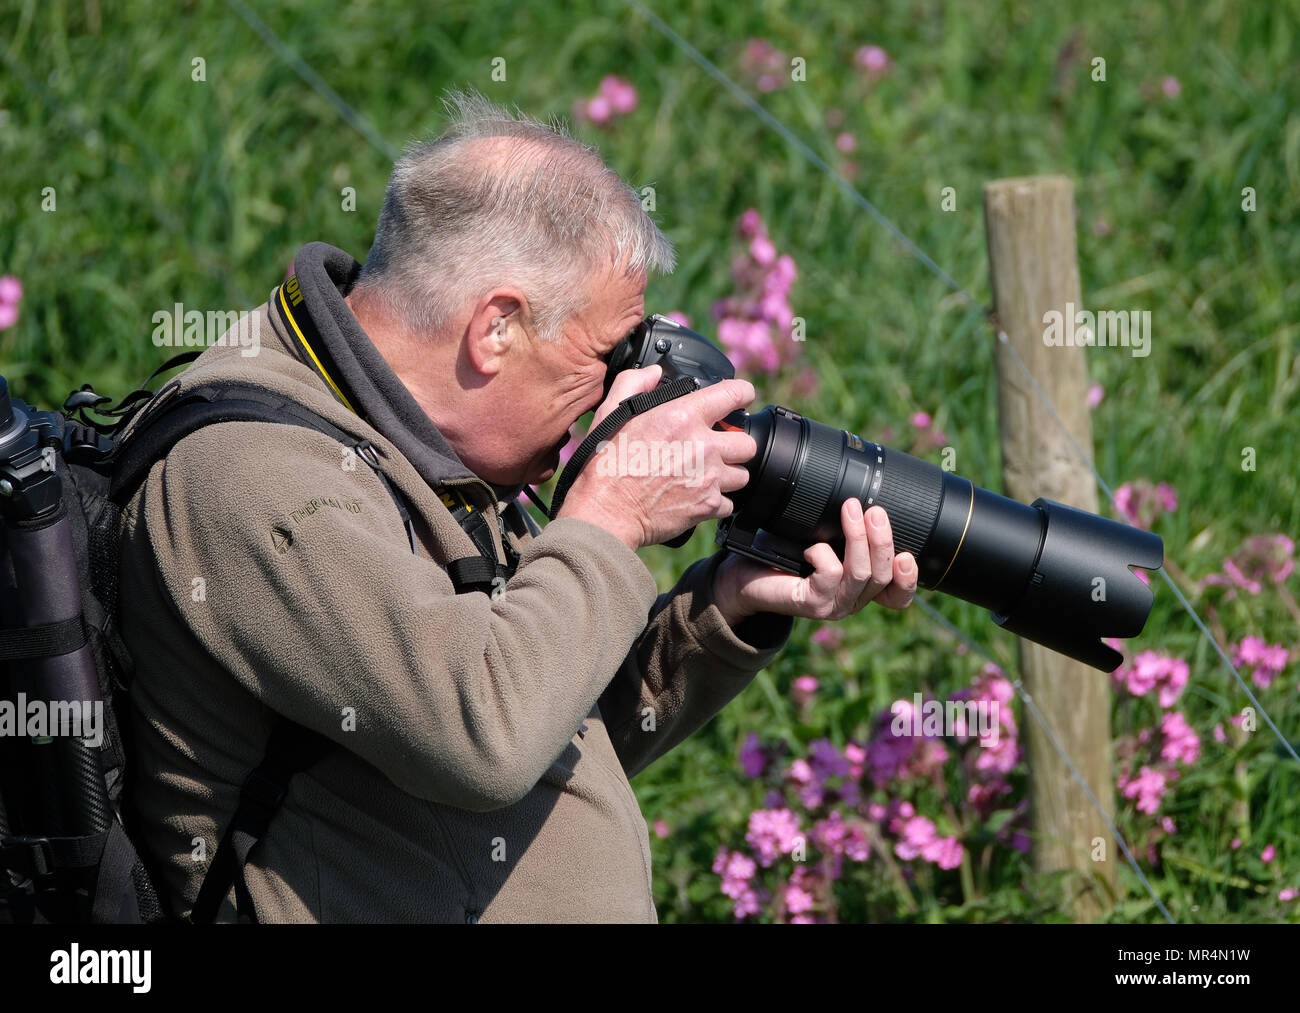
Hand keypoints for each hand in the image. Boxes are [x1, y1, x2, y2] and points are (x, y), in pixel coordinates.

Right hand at [556, 366, 757, 549]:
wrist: (606, 513)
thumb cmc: (606, 466)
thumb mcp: (611, 413)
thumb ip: (634, 383)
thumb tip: (655, 373)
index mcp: (683, 416)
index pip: (735, 394)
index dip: (742, 394)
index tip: (742, 398)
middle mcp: (703, 446)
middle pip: (747, 442)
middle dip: (735, 444)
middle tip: (716, 448)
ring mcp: (709, 478)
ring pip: (742, 474)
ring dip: (728, 475)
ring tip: (706, 475)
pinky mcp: (708, 506)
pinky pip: (729, 503)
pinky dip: (716, 502)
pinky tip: (696, 497)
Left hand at [712, 499, 917, 624]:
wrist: (741, 577)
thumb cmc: (782, 554)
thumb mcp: (823, 539)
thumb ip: (846, 531)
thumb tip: (866, 496)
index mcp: (860, 588)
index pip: (898, 594)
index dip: (910, 578)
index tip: (907, 554)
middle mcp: (851, 600)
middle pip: (884, 576)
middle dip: (883, 539)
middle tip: (873, 510)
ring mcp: (832, 606)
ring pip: (861, 574)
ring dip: (858, 537)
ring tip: (850, 509)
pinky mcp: (811, 603)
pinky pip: (830, 575)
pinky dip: (823, 553)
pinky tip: (809, 546)